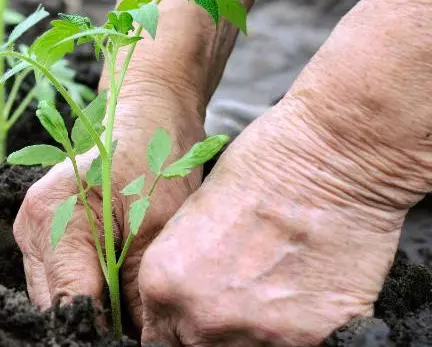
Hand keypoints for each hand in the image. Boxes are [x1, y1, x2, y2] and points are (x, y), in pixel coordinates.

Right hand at [13, 82, 205, 325]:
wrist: (147, 114)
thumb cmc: (155, 159)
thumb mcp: (156, 229)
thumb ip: (137, 291)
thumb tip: (139, 339)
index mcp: (52, 218)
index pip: (69, 303)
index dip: (101, 331)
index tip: (132, 338)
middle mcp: (30, 226)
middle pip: (54, 304)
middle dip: (94, 321)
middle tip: (137, 327)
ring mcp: (31, 230)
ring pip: (54, 295)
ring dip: (90, 307)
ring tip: (130, 306)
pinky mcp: (41, 232)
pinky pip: (58, 278)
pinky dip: (87, 288)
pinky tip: (116, 285)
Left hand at [138, 95, 418, 345]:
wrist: (329, 158)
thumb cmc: (261, 168)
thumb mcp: (192, 218)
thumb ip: (181, 272)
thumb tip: (184, 304)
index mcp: (163, 284)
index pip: (158, 339)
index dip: (178, 329)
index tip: (195, 320)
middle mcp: (200, 318)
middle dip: (212, 335)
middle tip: (239, 304)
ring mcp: (255, 334)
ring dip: (257, 335)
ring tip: (276, 296)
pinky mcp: (311, 340)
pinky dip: (302, 333)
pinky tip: (307, 297)